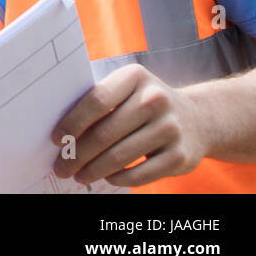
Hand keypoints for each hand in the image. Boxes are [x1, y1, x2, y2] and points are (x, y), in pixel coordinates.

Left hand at [51, 64, 209, 186]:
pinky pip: (141, 173)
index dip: (73, 122)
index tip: (56, 139)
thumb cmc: (144, 104)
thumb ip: (98, 101)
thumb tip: (62, 132)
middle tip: (62, 166)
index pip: (96, 100)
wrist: (198, 119)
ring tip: (79, 176)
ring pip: (120, 156)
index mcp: (135, 77)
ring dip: (93, 170)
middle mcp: (155, 99)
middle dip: (78, 154)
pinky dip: (119, 178)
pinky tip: (107, 178)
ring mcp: (171, 128)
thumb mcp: (127, 90)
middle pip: (105, 132)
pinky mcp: (181, 156)